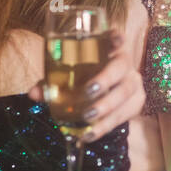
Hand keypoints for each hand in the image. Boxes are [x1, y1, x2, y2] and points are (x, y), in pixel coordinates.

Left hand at [28, 32, 143, 140]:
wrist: (104, 98)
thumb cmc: (84, 79)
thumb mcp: (68, 78)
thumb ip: (52, 82)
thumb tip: (34, 93)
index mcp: (109, 50)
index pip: (116, 37)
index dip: (117, 37)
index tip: (115, 38)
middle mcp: (124, 63)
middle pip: (121, 66)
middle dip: (106, 78)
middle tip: (89, 91)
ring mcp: (133, 83)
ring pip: (125, 93)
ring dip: (105, 106)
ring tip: (87, 118)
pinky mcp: (136, 103)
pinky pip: (123, 115)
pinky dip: (105, 126)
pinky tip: (89, 134)